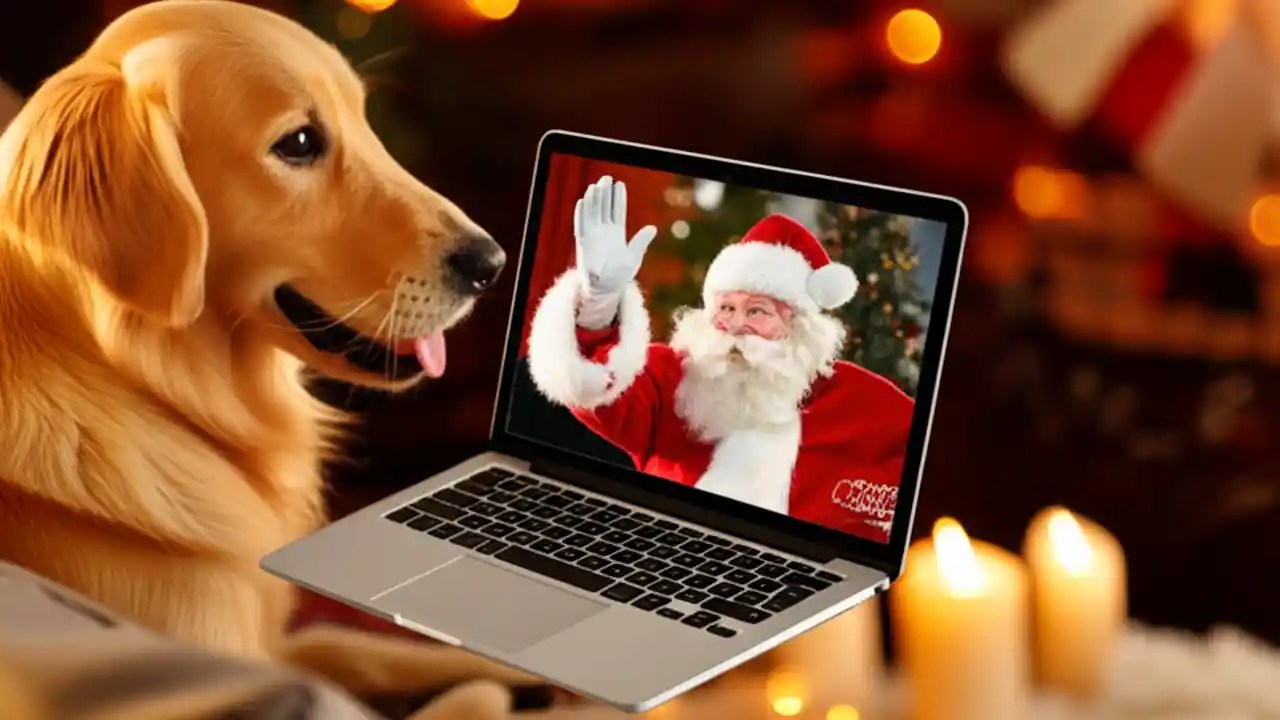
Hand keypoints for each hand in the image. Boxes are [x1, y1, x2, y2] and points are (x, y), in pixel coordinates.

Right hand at [574, 176, 656, 295]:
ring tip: (595, 186)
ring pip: (592, 214)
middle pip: (603, 208)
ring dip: (593, 200)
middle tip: (606, 178)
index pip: (617, 211)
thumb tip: (653, 228)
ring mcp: (593, 237)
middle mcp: (603, 232)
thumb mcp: (633, 257)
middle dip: (605, 194)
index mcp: (617, 233)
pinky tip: (582, 202)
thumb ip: (641, 242)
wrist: (605, 290)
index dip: (618, 198)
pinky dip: (580, 215)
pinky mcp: (583, 245)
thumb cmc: (619, 275)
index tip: (619, 184)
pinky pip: (580, 227)